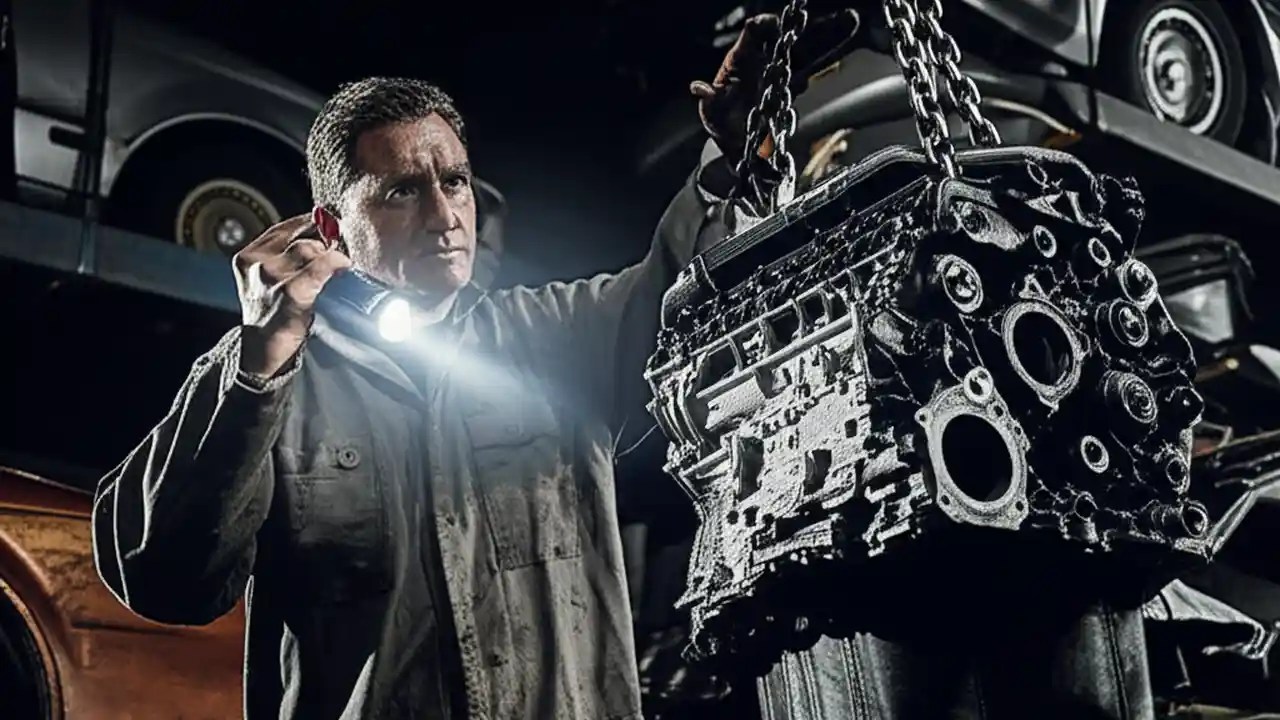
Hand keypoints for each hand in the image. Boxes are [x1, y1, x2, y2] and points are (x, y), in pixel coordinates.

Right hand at [232, 214, 351, 375]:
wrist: (261, 351)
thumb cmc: (271, 313)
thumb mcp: (266, 279)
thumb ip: (283, 256)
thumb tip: (322, 232)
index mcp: (248, 256)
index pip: (284, 228)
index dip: (310, 223)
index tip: (330, 223)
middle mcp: (257, 263)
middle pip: (301, 237)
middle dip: (326, 239)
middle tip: (343, 245)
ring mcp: (272, 277)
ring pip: (311, 249)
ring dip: (332, 252)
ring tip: (342, 260)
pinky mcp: (291, 292)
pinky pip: (321, 266)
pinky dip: (336, 262)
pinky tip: (344, 265)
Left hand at [690, 7, 860, 166]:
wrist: (740, 147)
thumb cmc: (722, 125)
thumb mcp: (712, 115)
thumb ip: (709, 101)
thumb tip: (698, 87)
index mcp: (739, 61)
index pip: (751, 35)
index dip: (762, 26)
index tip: (771, 24)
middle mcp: (762, 61)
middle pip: (785, 37)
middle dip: (805, 26)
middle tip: (823, 15)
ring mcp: (779, 72)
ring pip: (804, 49)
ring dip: (827, 36)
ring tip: (850, 22)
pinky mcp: (792, 86)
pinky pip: (812, 69)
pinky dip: (830, 57)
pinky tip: (845, 44)